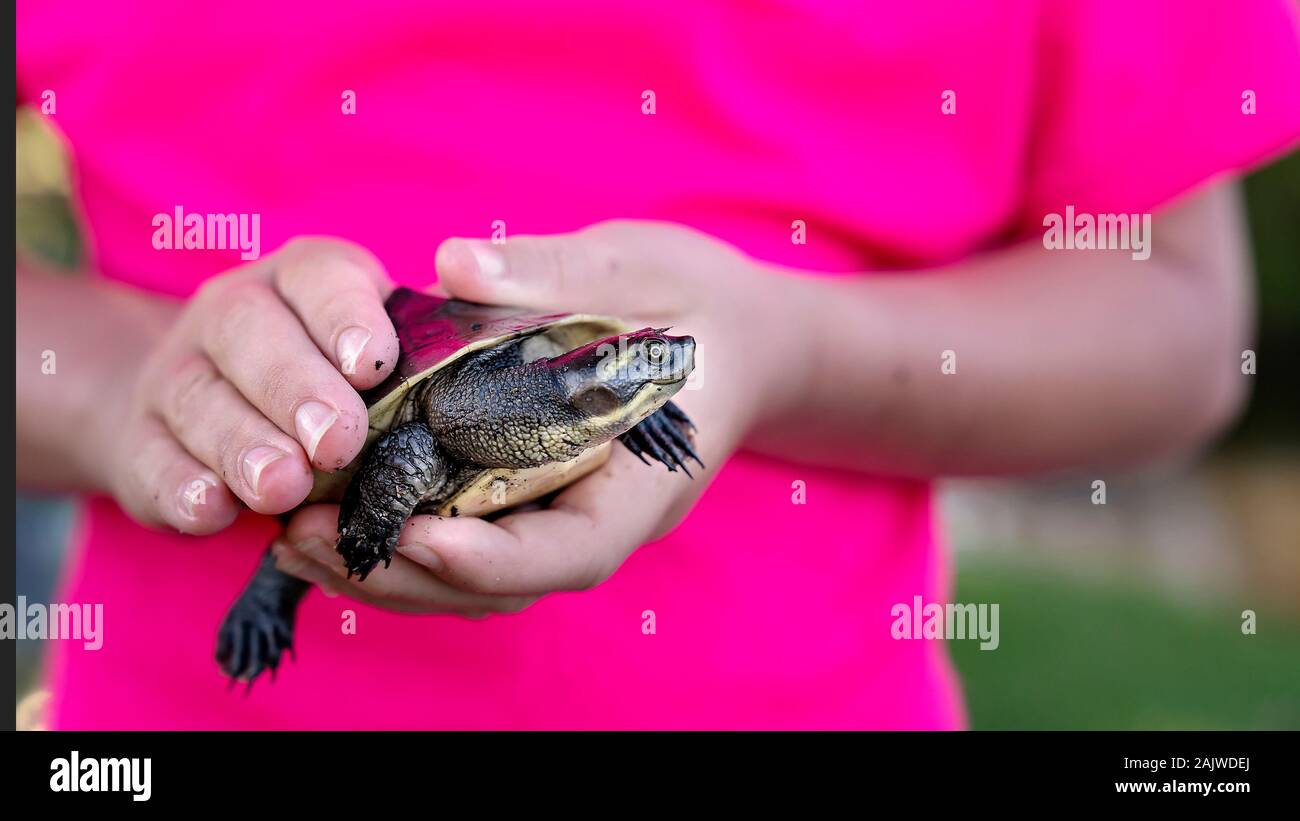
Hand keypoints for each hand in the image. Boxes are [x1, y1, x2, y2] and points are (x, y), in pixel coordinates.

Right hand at [97, 237, 400, 533]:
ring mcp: (180, 375)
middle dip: (296, 388)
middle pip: (252, 332)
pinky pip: (153, 460)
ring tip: (283, 487)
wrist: (206, 411)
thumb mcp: (382, 352)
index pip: (323, 276)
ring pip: (199, 397)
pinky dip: (182, 486)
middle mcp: (237, 313)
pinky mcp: (143, 442)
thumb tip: (492, 322)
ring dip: (242, 443)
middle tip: (337, 443)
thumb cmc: (337, 381)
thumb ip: (429, 347)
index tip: (372, 365)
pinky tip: (214, 510)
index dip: (345, 316)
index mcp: (307, 280)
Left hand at [278, 220, 800, 613]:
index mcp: (642, 479)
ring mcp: (562, 513)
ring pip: (472, 577)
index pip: (571, 548)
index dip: (494, 557)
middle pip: (502, 583)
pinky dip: (395, 536)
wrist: (729, 333)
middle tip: (305, 539)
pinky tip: (328, 512)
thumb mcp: (637, 271)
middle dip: (402, 574)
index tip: (415, 536)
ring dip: (382, 568)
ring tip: (291, 538)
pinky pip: (462, 537)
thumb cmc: (696, 303)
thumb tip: (455, 265)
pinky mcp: (526, 494)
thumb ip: (552, 272)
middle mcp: (597, 515)